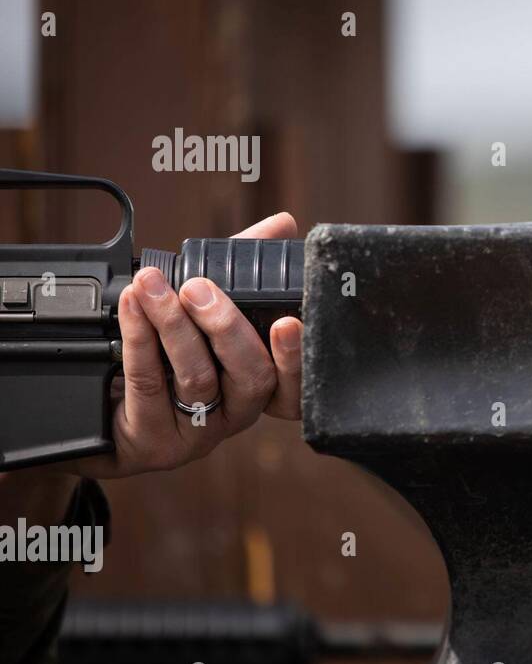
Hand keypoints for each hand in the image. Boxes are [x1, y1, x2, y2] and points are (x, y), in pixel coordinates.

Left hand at [66, 212, 303, 479]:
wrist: (103, 407)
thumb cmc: (166, 353)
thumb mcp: (206, 307)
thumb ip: (244, 267)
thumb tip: (283, 224)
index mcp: (260, 382)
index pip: (295, 380)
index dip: (296, 356)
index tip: (287, 322)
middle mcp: (237, 412)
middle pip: (252, 377)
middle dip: (226, 328)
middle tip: (199, 288)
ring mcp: (197, 432)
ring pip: (198, 379)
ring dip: (172, 325)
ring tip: (151, 285)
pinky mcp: (154, 440)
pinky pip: (150, 384)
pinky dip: (140, 338)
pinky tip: (132, 307)